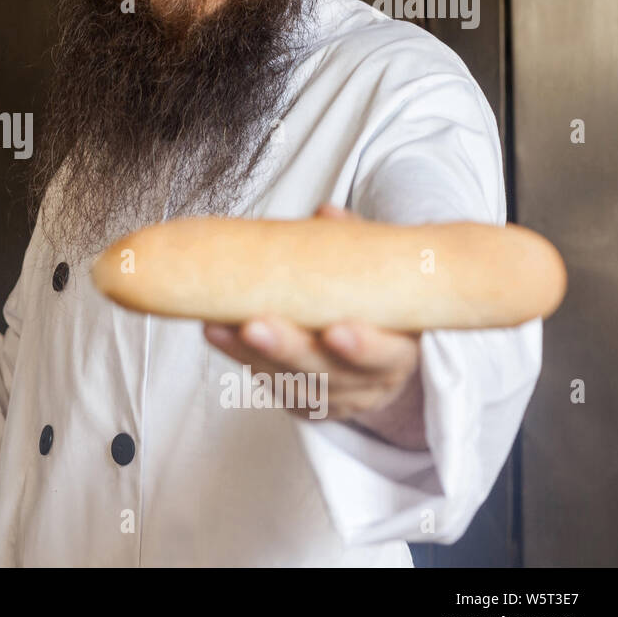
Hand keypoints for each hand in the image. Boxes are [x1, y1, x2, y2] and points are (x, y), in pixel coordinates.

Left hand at [203, 203, 426, 448]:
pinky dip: (242, 358)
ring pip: (291, 383)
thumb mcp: (380, 275)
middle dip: (287, 349)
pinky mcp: (305, 403)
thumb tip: (326, 213)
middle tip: (254, 325)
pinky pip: (272, 384)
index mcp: (400, 351)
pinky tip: (217, 334)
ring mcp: (335, 398)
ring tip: (218, 326)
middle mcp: (370, 383)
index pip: (386, 356)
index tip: (335, 330)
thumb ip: (357, 246)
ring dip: (250, 354)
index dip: (362, 347)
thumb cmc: (377, 303)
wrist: (383, 350)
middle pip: (326, 374)